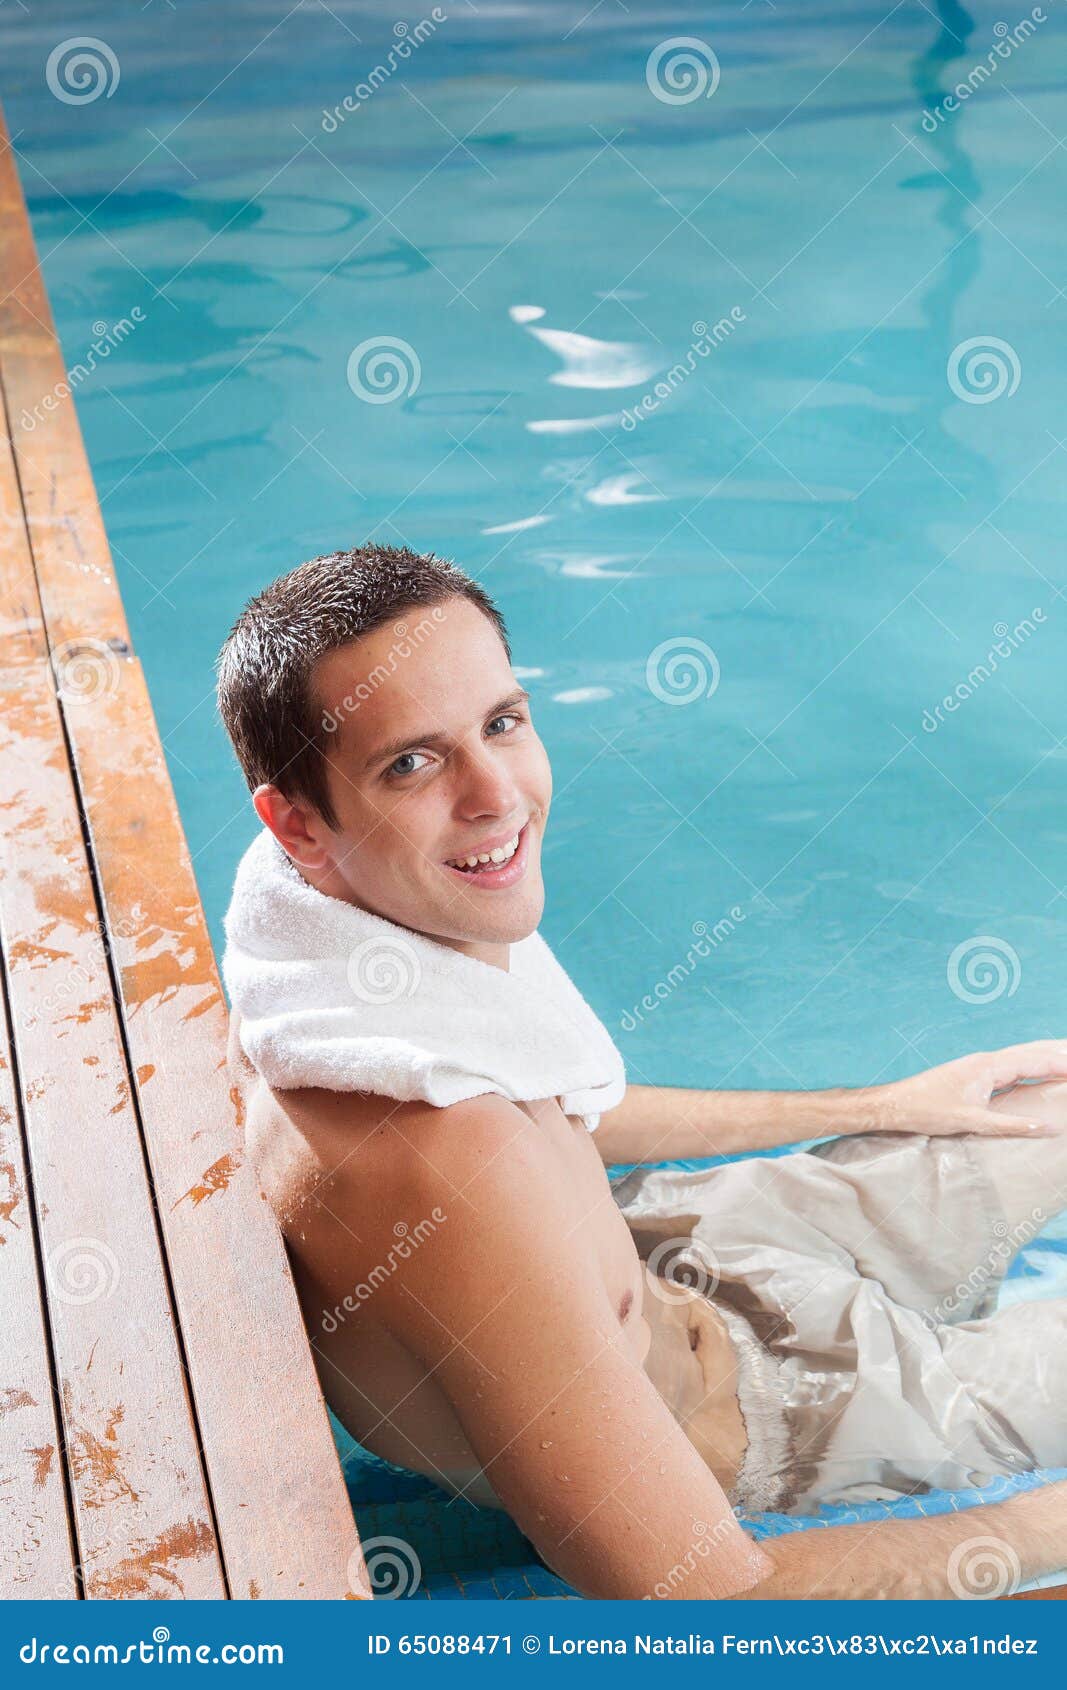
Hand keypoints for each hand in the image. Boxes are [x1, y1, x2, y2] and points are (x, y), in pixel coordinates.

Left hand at [871, 1040, 1066, 1137]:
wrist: (896, 1103)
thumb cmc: (928, 1110)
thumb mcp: (973, 1121)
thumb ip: (1012, 1125)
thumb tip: (1047, 1127)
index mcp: (989, 1067)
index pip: (1035, 1061)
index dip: (1061, 1063)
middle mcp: (986, 1061)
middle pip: (1031, 1052)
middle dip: (1058, 1053)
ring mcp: (979, 1066)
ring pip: (1021, 1057)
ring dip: (1045, 1056)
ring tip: (1065, 1056)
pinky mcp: (973, 1075)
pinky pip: (1010, 1067)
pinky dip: (1029, 1066)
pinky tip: (1035, 1071)